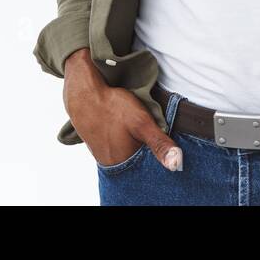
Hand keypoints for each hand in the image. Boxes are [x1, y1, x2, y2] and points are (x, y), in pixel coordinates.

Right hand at [62, 48, 183, 170]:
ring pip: (127, 151)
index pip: (149, 165)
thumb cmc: (112, 107)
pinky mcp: (97, 143)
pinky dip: (123, 138)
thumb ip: (159, 144)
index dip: (158, 152)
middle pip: (137, 159)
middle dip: (145, 147)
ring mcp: (102, 153)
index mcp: (124, 162)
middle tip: (145, 127)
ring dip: (134, 142)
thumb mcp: (142, 123)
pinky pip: (116, 145)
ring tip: (133, 125)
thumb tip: (177, 164)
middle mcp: (111, 162)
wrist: (83, 94)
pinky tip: (123, 126)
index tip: (160, 136)